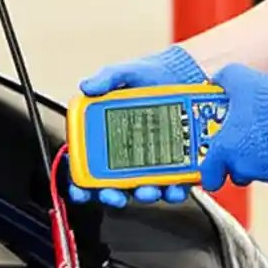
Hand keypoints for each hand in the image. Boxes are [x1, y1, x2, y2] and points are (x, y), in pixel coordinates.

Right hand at [68, 46, 206, 207]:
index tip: (80, 190)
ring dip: (143, 195)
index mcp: (109, 134)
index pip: (88, 164)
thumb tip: (88, 86)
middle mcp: (129, 152)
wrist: (187, 74)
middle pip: (113, 184)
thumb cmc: (153, 76)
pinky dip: (173, 190)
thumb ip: (107, 78)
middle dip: (111, 195)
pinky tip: (174, 186)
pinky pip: (173, 184)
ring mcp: (153, 161)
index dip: (80, 182)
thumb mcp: (126, 73)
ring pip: (143, 188)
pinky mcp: (177, 164)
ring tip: (148, 189)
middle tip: (113, 194)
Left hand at [198, 64, 267, 190]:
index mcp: (227, 149)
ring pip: (258, 170)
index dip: (209, 167)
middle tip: (240, 138)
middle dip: (235, 158)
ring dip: (258, 156)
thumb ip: (222, 82)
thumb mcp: (238, 78)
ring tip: (265, 131)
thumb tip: (218, 81)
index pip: (208, 175)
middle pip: (234, 172)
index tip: (211, 157)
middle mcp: (246, 165)